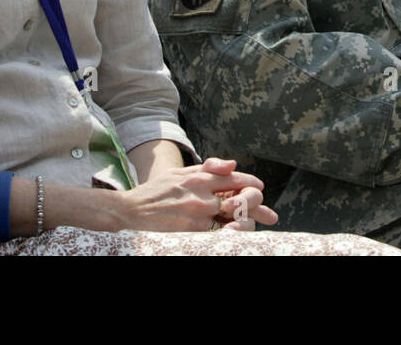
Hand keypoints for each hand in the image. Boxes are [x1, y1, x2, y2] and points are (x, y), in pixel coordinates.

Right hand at [122, 157, 277, 231]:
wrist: (130, 211)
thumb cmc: (155, 191)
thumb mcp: (179, 172)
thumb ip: (206, 168)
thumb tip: (233, 164)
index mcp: (198, 177)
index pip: (233, 179)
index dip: (249, 183)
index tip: (259, 187)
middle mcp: (201, 194)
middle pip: (239, 199)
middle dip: (257, 207)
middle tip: (270, 215)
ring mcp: (197, 214)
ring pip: (232, 219)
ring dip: (246, 223)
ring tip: (256, 227)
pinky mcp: (191, 231)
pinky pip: (217, 233)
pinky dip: (229, 234)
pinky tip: (237, 236)